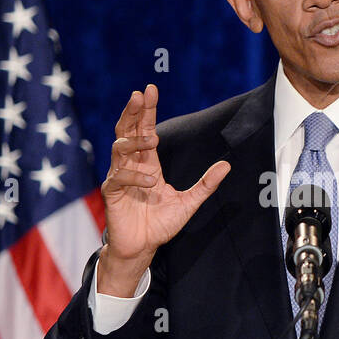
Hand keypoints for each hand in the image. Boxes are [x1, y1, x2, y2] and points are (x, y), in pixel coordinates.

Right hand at [97, 84, 229, 295]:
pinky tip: (150, 181)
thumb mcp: (188, 202)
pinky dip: (134, 176)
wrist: (142, 248)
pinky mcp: (112, 193)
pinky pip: (119, 178)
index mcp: (147, 163)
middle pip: (127, 130)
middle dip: (133, 112)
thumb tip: (227, 165)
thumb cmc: (160, 224)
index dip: (146, 110)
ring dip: (135, 142)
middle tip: (139, 95)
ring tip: (153, 141)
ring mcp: (119, 177)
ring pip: (119, 149)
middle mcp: (131, 165)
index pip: (145, 129)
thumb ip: (205, 184)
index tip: (150, 89)